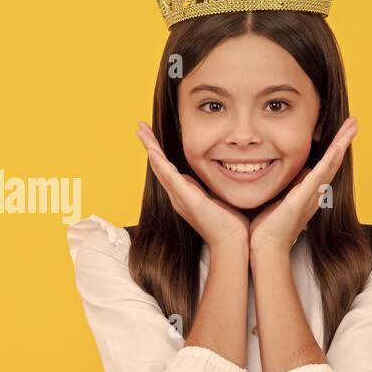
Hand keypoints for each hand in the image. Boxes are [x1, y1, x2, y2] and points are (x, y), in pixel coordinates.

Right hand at [136, 121, 248, 248]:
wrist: (231, 244)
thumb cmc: (230, 225)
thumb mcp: (219, 199)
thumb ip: (213, 188)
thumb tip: (218, 177)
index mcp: (185, 194)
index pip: (168, 168)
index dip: (159, 151)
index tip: (153, 135)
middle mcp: (178, 195)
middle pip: (158, 165)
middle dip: (149, 144)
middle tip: (139, 126)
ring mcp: (180, 197)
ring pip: (160, 168)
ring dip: (150, 148)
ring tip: (141, 130)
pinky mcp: (187, 200)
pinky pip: (170, 178)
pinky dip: (160, 163)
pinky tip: (153, 150)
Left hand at [248, 117, 358, 255]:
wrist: (266, 249)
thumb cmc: (268, 229)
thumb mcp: (279, 200)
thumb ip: (289, 188)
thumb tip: (297, 174)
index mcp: (308, 192)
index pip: (324, 165)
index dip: (334, 148)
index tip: (341, 131)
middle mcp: (314, 193)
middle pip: (333, 162)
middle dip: (343, 141)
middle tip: (354, 122)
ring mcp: (310, 195)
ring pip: (330, 165)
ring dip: (341, 144)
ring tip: (352, 126)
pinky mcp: (302, 199)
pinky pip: (319, 176)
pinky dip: (329, 160)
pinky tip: (337, 147)